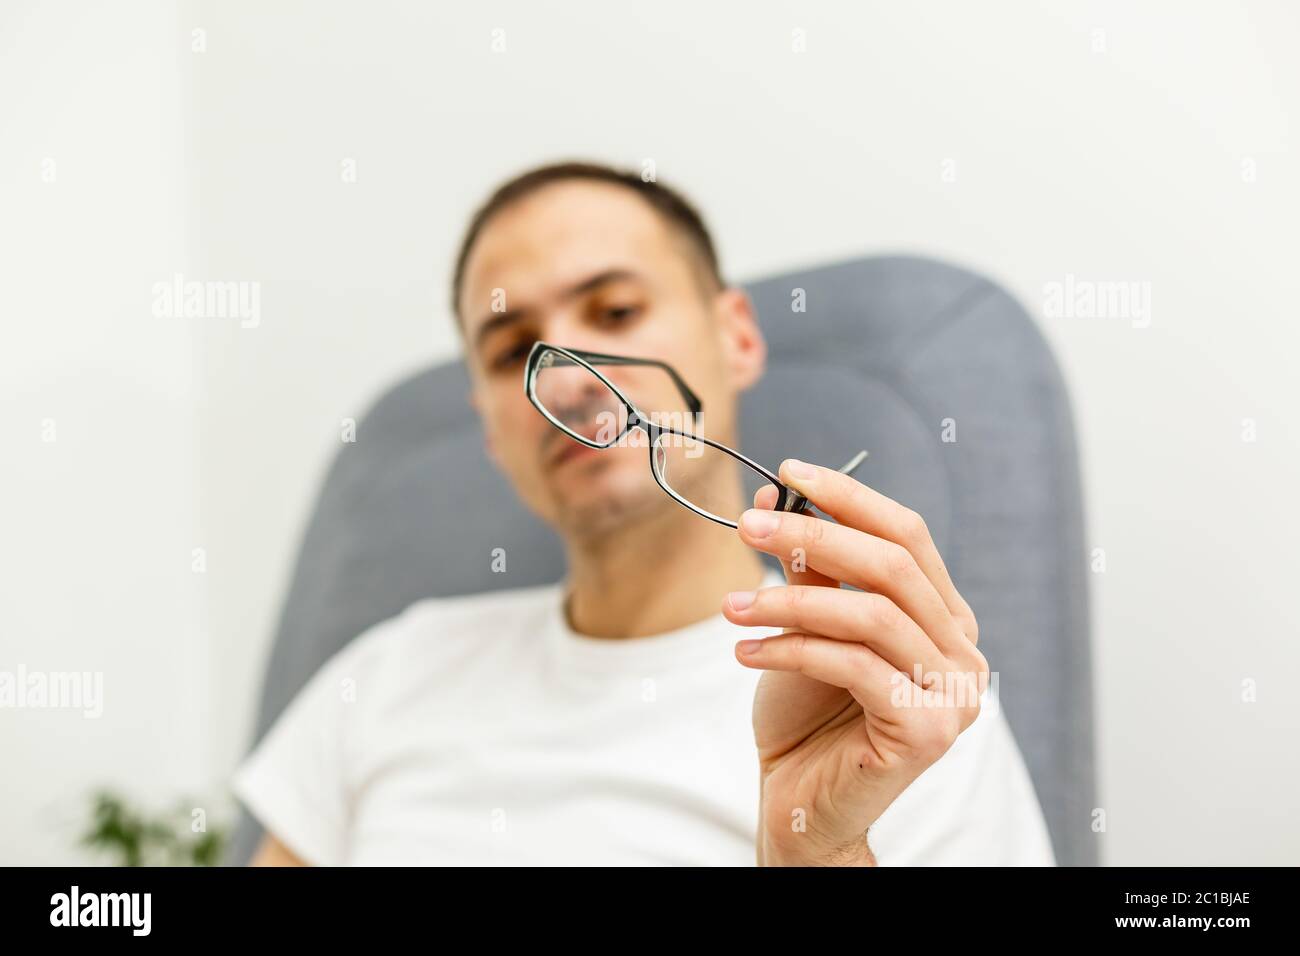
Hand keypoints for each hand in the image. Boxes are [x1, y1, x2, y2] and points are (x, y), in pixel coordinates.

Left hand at [723, 458, 986, 866]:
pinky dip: (791, 649)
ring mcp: (954, 694)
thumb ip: (809, 566)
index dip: (849, 496)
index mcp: (943, 617)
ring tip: (731, 606)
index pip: (907, 535)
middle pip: (891, 566)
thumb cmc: (807, 715)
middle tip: (747, 524)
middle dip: (813, 534)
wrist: (802, 802)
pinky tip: (745, 652)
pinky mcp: (928, 732)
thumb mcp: (806, 626)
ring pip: (872, 615)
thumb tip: (780, 491)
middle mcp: (962, 651)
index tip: (790, 468)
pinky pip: (853, 666)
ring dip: (790, 598)